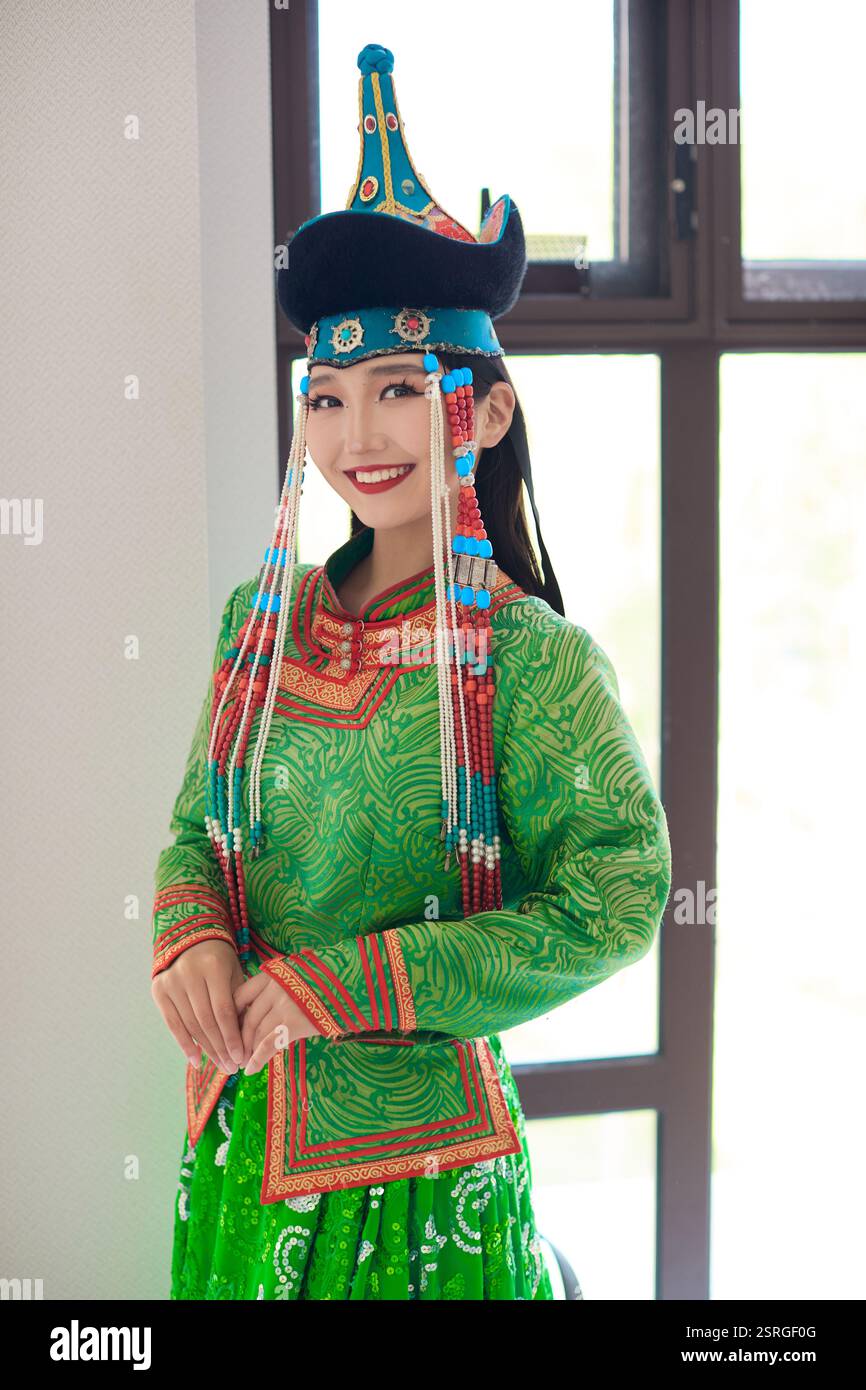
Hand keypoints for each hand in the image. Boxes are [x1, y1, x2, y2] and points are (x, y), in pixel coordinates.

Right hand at [151, 939, 245, 1074]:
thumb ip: (238, 1002)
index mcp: (213, 967)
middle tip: (231, 1067)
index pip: (223, 1010)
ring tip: (220, 1066)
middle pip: (206, 1020)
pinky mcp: (158, 990)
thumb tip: (247, 1041)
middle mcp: (189, 973)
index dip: (232, 1036)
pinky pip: (172, 1023)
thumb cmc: (220, 961)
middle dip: (220, 1047)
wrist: (191, 940)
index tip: (241, 1057)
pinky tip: (197, 1061)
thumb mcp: (234, 974)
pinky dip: (185, 1044)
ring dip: (206, 1049)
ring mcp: (171, 982)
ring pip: (190, 1024)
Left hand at [233, 971, 323, 1074]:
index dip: (233, 1017)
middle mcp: (273, 988)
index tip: (232, 1031)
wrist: (353, 981)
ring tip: (244, 1064)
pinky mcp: (294, 1023)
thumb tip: (264, 1010)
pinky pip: (268, 1044)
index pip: (240, 996)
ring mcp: (283, 1005)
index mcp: (272, 974)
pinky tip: (251, 1070)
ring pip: (256, 1033)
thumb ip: (279, 987)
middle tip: (237, 1055)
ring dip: (248, 1052)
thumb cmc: (328, 979)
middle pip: (247, 1018)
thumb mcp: (298, 974)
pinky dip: (257, 1059)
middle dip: (239, 1040)